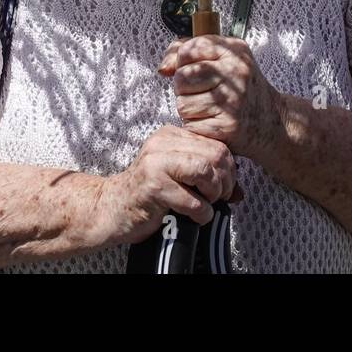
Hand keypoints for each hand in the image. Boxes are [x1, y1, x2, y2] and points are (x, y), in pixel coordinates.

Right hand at [107, 125, 242, 244]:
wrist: (111, 208)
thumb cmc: (148, 194)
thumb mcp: (177, 176)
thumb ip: (206, 176)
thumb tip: (240, 191)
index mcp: (171, 135)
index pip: (216, 143)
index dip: (229, 167)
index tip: (227, 187)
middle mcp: (163, 143)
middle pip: (215, 155)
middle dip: (225, 181)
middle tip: (220, 198)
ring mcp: (156, 163)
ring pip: (205, 171)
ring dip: (213, 194)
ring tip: (206, 204)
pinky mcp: (153, 187)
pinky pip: (192, 201)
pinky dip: (201, 213)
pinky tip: (195, 217)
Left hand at [159, 34, 282, 160]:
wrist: (271, 121)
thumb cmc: (239, 87)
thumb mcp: (223, 58)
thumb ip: (188, 51)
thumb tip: (163, 69)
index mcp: (234, 50)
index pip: (188, 49)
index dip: (184, 62)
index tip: (199, 71)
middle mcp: (235, 72)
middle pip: (182, 77)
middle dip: (185, 88)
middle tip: (204, 92)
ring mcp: (232, 100)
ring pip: (182, 104)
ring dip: (190, 110)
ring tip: (210, 108)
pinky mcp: (227, 126)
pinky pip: (190, 125)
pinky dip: (196, 126)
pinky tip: (213, 122)